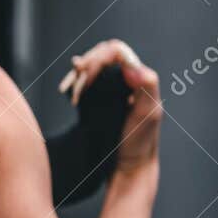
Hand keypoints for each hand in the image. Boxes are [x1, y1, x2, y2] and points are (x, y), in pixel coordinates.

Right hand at [60, 39, 160, 174]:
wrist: (128, 166)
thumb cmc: (140, 142)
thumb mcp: (149, 114)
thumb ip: (147, 86)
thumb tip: (132, 65)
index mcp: (140, 78)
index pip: (116, 52)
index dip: (98, 59)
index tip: (86, 77)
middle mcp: (127, 79)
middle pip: (101, 55)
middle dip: (85, 67)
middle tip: (77, 89)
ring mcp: (113, 89)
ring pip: (91, 67)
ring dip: (78, 76)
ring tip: (71, 93)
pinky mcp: (100, 100)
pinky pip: (85, 82)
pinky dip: (74, 83)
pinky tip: (68, 90)